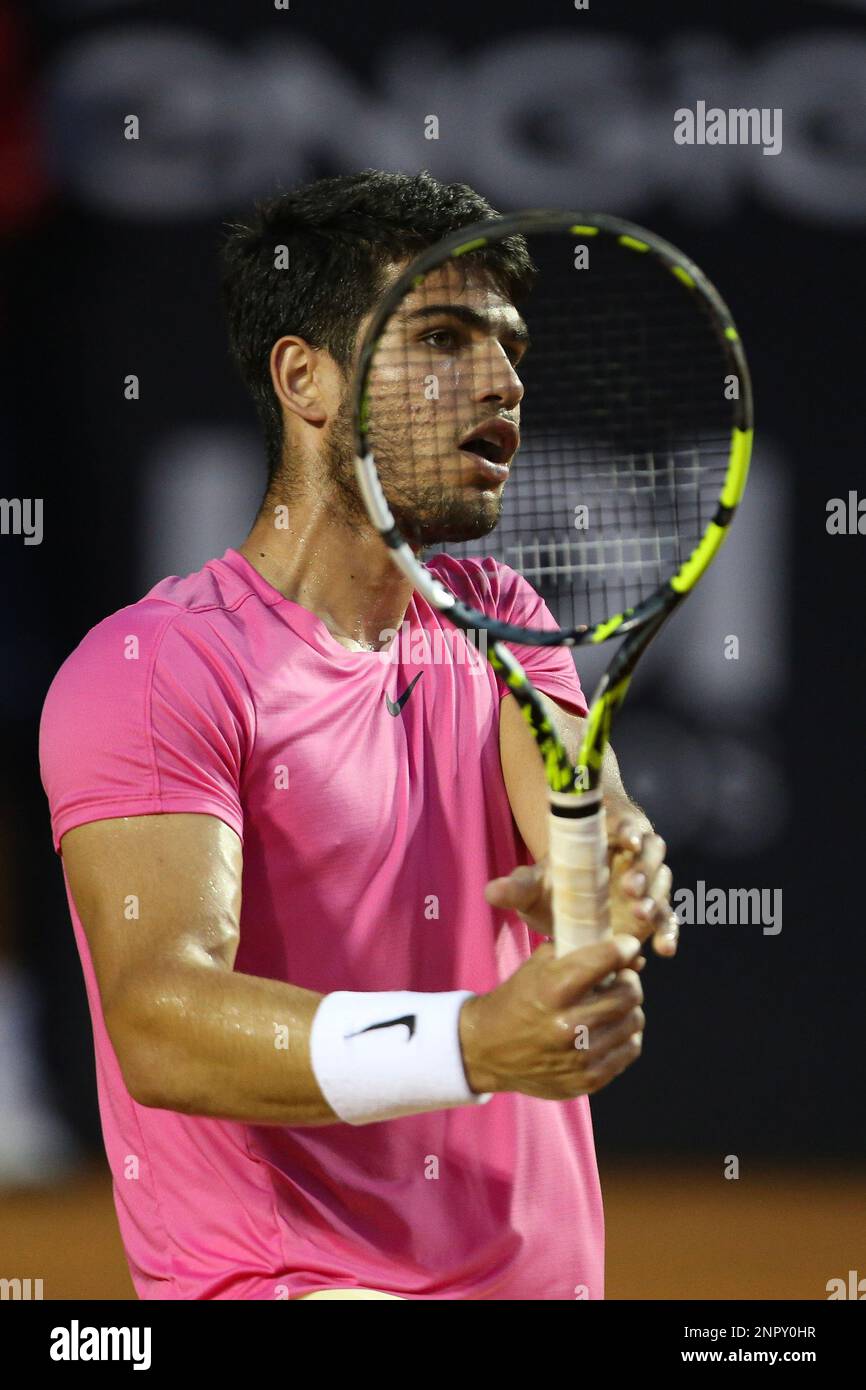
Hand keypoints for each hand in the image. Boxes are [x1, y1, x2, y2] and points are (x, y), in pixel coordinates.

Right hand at [459, 934, 644, 1098]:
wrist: (488, 1050)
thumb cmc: (518, 998)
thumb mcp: (539, 964)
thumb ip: (582, 950)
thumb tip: (633, 955)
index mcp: (555, 989)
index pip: (611, 958)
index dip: (625, 947)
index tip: (627, 947)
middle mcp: (570, 1024)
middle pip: (630, 993)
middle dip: (629, 979)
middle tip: (620, 978)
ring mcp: (581, 1056)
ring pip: (635, 1021)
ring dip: (628, 1008)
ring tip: (612, 1005)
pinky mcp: (588, 1080)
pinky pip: (630, 1049)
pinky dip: (625, 1035)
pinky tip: (608, 1029)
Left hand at [483, 816, 676, 957]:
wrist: (568, 912)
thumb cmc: (554, 886)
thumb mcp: (534, 885)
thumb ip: (517, 886)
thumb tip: (491, 892)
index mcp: (608, 837)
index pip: (625, 824)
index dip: (629, 829)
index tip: (626, 839)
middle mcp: (633, 857)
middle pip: (651, 854)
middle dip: (643, 869)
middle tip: (630, 887)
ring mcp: (647, 886)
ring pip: (661, 885)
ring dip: (655, 898)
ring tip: (641, 915)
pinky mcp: (653, 914)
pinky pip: (668, 920)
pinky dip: (669, 932)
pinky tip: (664, 950)